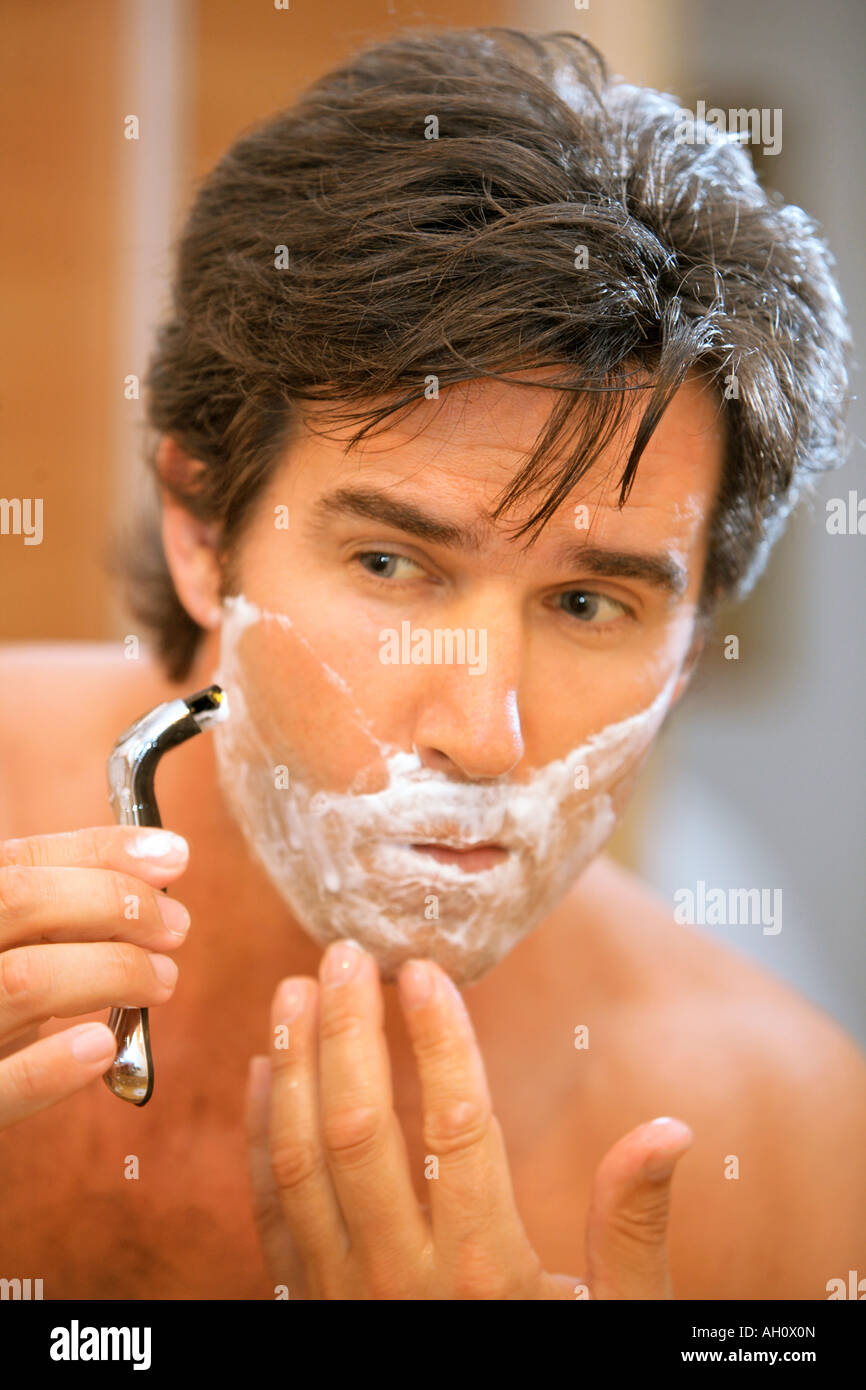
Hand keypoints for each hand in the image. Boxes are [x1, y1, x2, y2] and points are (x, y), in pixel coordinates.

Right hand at [0, 826, 190, 1126]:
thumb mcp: (15, 944)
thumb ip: (69, 906)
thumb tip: (167, 856)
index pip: (22, 861)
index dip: (104, 853)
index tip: (175, 856)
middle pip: (20, 901)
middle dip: (115, 903)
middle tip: (176, 927)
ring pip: (25, 980)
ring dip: (112, 972)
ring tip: (160, 981)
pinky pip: (4, 1084)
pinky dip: (56, 1066)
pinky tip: (102, 1048)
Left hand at [245, 938, 693, 1298]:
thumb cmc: (561, 1380)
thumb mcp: (619, 1327)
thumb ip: (632, 1231)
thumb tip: (668, 1132)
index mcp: (486, 1277)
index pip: (455, 1130)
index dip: (440, 1042)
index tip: (428, 970)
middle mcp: (402, 1282)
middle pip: (360, 1132)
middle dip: (350, 1032)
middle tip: (346, 953)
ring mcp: (342, 1299)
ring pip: (302, 1163)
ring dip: (293, 1068)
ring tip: (296, 988)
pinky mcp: (307, 1309)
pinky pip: (270, 1211)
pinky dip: (261, 1134)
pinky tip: (265, 1072)